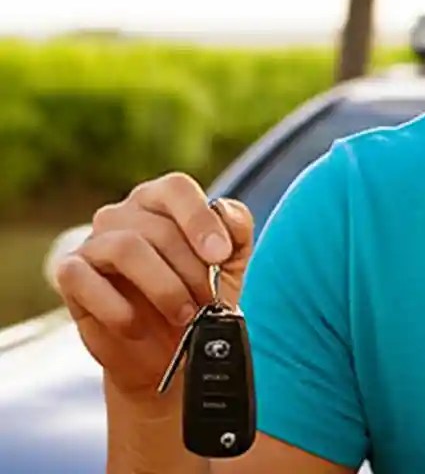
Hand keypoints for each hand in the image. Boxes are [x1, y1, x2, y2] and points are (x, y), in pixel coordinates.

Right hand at [54, 172, 253, 401]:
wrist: (170, 353)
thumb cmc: (200, 297)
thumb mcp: (231, 264)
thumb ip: (236, 230)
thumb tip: (225, 213)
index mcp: (163, 201)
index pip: (176, 189)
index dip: (200, 220)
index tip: (220, 256)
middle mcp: (124, 214)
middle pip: (160, 229)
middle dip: (191, 271)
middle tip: (208, 302)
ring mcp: (95, 242)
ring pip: (126, 248)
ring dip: (163, 288)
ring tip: (183, 315)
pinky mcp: (71, 274)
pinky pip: (82, 278)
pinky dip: (116, 309)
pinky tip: (136, 327)